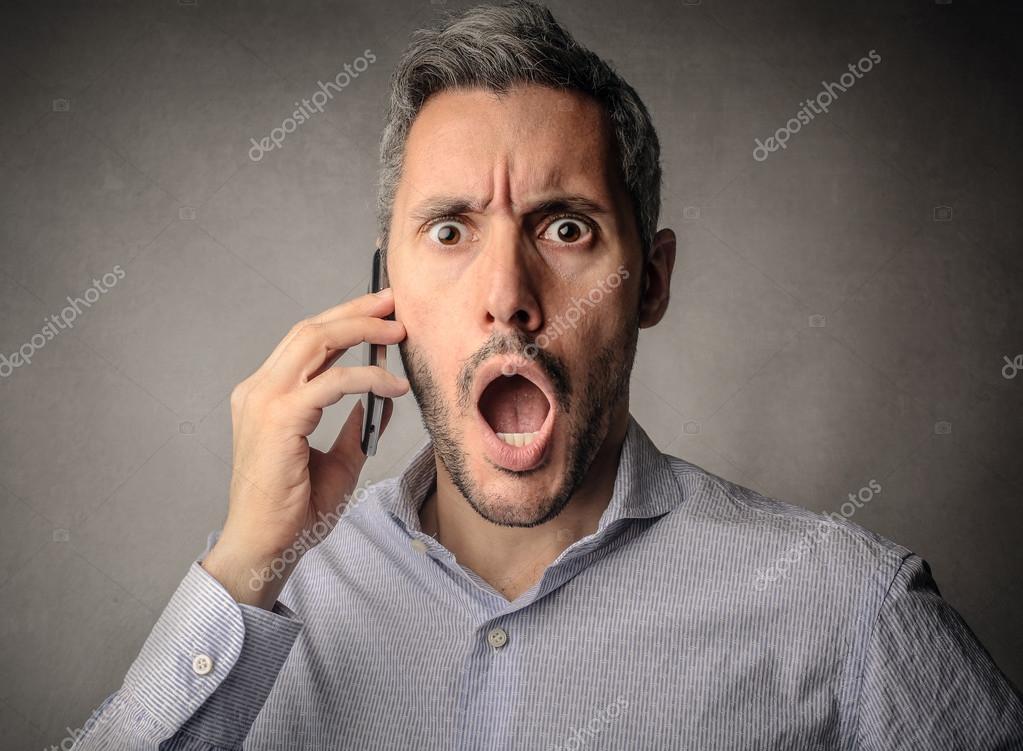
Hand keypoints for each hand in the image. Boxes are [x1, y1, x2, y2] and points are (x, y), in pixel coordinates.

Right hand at [201, 288, 408, 607]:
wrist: (267, 546)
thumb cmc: (294, 509)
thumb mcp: (336, 462)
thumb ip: (354, 429)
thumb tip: (380, 400)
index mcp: (266, 396)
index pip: (306, 340)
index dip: (344, 318)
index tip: (380, 310)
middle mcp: (259, 390)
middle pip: (310, 329)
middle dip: (356, 310)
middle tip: (394, 303)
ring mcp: (264, 401)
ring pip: (317, 341)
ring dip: (362, 330)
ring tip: (398, 332)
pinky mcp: (278, 419)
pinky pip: (332, 383)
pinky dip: (367, 378)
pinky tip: (393, 387)